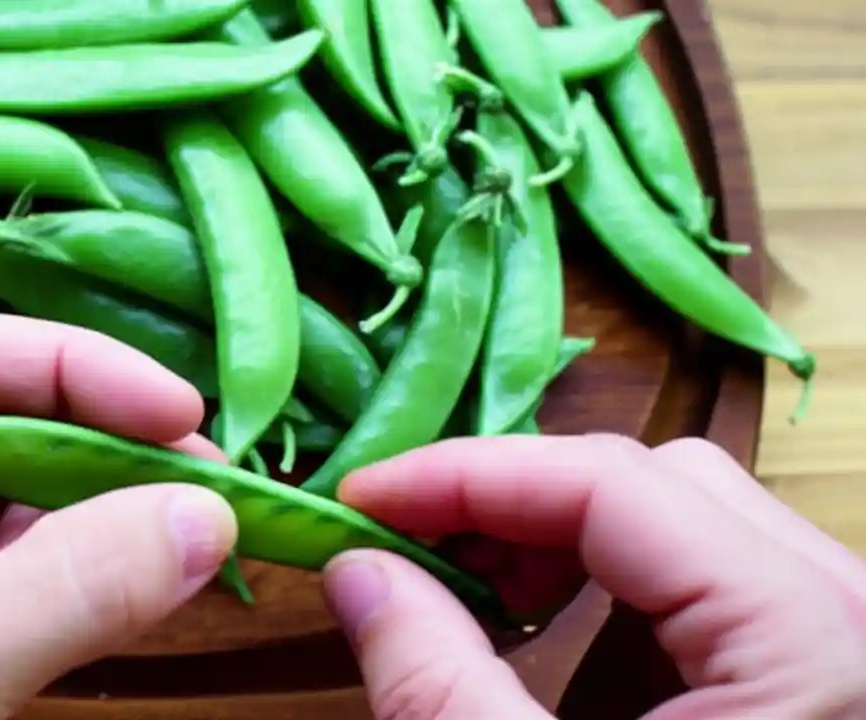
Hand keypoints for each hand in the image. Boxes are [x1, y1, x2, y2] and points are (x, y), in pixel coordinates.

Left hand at [0, 310, 237, 718]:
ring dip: (97, 513)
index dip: (67, 366)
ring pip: (2, 503)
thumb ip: (70, 588)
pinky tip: (139, 586)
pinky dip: (77, 578)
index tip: (174, 409)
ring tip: (188, 532)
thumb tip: (208, 516)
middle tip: (203, 479)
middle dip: (96, 445)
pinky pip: (4, 576)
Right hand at [322, 434, 865, 718]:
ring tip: (466, 586)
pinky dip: (607, 578)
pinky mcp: (817, 674)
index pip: (613, 485)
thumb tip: (356, 568)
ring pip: (687, 519)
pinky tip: (541, 620)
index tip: (364, 497)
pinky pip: (708, 576)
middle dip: (513, 501)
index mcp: (809, 645)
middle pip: (658, 484)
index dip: (469, 475)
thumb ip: (432, 679)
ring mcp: (844, 646)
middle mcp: (852, 620)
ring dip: (557, 535)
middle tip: (408, 547)